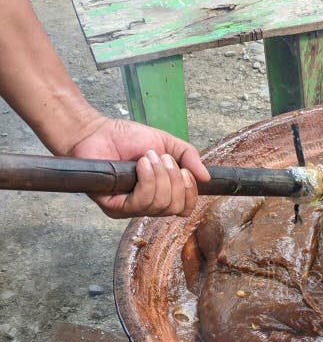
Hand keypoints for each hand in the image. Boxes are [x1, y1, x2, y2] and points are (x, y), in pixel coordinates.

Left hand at [66, 117, 209, 218]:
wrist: (97, 132)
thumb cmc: (127, 138)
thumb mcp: (168, 143)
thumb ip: (189, 157)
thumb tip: (207, 178)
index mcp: (162, 194)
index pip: (185, 208)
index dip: (190, 192)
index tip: (185, 171)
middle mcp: (148, 205)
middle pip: (175, 208)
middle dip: (174, 180)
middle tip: (162, 158)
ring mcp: (131, 209)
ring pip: (160, 205)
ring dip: (159, 177)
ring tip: (148, 157)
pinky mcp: (115, 208)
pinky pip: (141, 203)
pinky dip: (147, 180)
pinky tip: (141, 165)